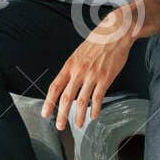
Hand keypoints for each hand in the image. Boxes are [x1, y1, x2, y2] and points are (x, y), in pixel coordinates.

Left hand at [43, 11, 135, 129]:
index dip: (48, 102)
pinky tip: (93, 116)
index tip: (45, 113)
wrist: (114, 33)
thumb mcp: (78, 54)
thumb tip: (67, 84)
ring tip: (78, 125)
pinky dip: (95, 109)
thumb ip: (72, 69)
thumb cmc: (96, 43)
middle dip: (61, 114)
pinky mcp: (105, 78)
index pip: (55, 87)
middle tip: (60, 127)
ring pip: (82, 101)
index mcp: (69, 66)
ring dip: (79, 116)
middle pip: (66, 97)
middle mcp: (78, 72)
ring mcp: (92, 76)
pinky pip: (98, 98)